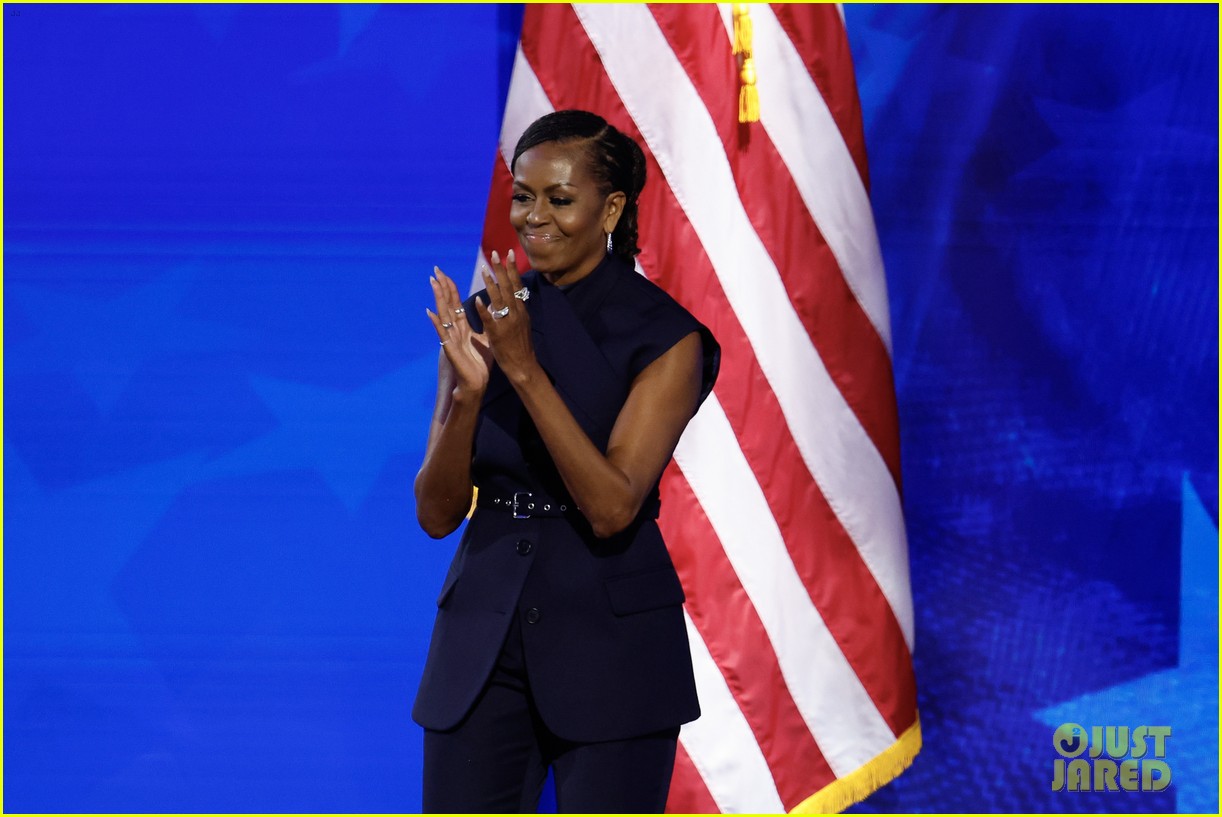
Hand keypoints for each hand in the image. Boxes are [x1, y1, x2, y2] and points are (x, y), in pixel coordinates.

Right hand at [428, 266, 490, 395]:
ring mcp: (450, 338)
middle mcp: (454, 330)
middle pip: (447, 304)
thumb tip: (490, 306)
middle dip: (442, 287)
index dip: (450, 288)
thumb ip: (485, 322)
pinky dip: (436, 323)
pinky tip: (430, 313)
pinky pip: (442, 333)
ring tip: (433, 283)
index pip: (455, 303)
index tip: (444, 273)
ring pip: (443, 314)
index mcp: (462, 327)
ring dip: (438, 298)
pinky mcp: (450, 348)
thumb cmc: (479, 362)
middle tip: (435, 270)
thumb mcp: (485, 337)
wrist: (476, 382)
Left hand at [480, 249, 539, 382]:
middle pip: (508, 288)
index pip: (516, 285)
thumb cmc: (520, 346)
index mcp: (521, 310)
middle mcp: (516, 313)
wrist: (523, 365)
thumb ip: (514, 309)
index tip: (507, 253)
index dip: (511, 269)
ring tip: (485, 270)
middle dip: (501, 270)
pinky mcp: (498, 334)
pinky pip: (490, 320)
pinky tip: (477, 300)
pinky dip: (484, 310)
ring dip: (492, 284)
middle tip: (494, 254)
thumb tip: (509, 296)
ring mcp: (507, 323)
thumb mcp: (520, 323)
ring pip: (499, 300)